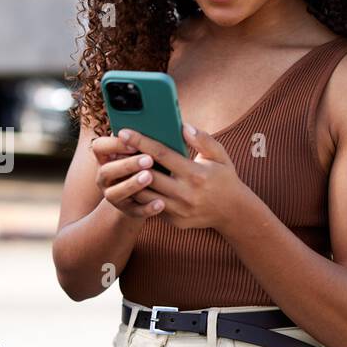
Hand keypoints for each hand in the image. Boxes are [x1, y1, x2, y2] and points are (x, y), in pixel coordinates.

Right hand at [88, 133, 169, 221]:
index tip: (133, 143)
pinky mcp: (128, 211)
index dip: (114, 144)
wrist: (145, 194)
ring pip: (116, 193)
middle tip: (148, 160)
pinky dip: (147, 208)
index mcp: (106, 158)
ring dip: (132, 184)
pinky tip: (161, 203)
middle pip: (107, 170)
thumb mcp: (141, 151)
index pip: (99, 147)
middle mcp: (105, 178)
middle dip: (127, 165)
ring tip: (150, 177)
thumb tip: (162, 125)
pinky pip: (135, 211)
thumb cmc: (146, 164)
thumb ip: (145, 140)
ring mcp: (114, 196)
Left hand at [116, 124, 247, 231]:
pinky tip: (129, 183)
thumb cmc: (224, 178)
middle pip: (148, 176)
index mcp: (196, 174)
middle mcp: (186, 194)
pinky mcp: (175, 221)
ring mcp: (179, 210)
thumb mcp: (220, 155)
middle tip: (114, 150)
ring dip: (130, 181)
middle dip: (129, 162)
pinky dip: (139, 196)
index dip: (141, 142)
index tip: (124, 132)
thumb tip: (183, 126)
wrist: (233, 212)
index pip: (162, 155)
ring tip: (118, 166)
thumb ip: (203, 139)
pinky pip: (151, 208)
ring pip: (145, 195)